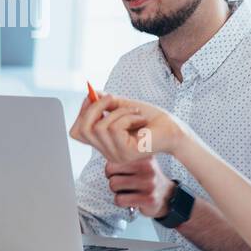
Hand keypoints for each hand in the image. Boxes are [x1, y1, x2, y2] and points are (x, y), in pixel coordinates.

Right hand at [69, 93, 187, 163]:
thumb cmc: (152, 120)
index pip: (76, 132)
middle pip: (81, 130)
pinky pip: (114, 128)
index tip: (96, 97)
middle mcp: (107, 152)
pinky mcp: (126, 153)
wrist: (174, 130)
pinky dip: (126, 116)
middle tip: (112, 97)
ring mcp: (116, 155)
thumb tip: (92, 94)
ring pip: (98, 127)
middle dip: (94, 107)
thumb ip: (107, 103)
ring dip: (117, 111)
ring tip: (134, 111)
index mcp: (105, 143)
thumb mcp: (124, 107)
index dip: (82, 112)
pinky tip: (140, 118)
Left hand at [104, 158, 174, 217]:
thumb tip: (104, 155)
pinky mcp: (149, 199)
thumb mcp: (140, 163)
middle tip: (124, 184)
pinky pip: (120, 200)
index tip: (119, 173)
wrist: (167, 196)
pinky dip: (122, 202)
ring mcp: (149, 183)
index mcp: (143, 156)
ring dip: (117, 192)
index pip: (113, 158)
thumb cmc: (148, 180)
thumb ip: (124, 158)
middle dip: (113, 180)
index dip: (111, 169)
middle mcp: (148, 167)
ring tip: (128, 191)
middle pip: (110, 171)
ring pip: (113, 185)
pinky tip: (131, 200)